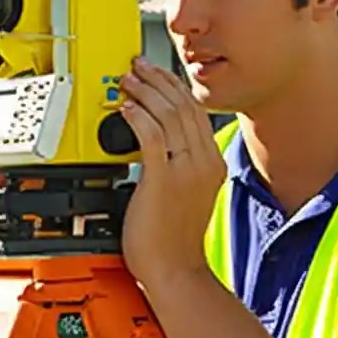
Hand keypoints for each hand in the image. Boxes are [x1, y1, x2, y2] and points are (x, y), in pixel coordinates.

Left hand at [117, 56, 226, 290]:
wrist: (174, 270)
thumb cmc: (174, 239)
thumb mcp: (186, 193)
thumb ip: (178, 165)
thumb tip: (157, 142)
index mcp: (211, 163)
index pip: (195, 111)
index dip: (173, 86)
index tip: (155, 75)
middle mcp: (203, 162)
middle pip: (183, 105)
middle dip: (158, 80)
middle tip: (138, 67)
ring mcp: (186, 170)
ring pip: (168, 114)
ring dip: (145, 92)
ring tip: (128, 81)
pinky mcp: (164, 180)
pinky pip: (151, 136)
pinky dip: (137, 116)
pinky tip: (126, 108)